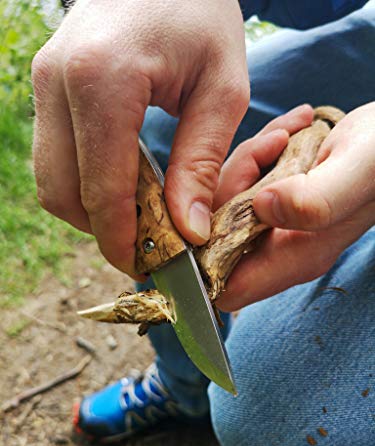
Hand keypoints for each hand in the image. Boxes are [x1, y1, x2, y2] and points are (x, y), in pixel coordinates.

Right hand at [32, 0, 248, 277]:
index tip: (145, 267)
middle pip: (63, 193)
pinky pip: (55, 155)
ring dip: (91, 209)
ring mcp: (44, 81)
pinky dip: (84, 182)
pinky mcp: (47, 84)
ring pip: (51, 179)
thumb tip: (188, 232)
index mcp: (104, 81)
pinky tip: (123, 184)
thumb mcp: (221, 89)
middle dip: (102, 230)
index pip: (102, 189)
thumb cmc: (202, 12)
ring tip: (138, 217)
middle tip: (146, 246)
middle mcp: (58, 81)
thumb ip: (200, 165)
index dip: (121, 239)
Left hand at [214, 102, 374, 311]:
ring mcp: (279, 227)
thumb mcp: (357, 171)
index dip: (204, 256)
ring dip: (245, 166)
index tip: (218, 201)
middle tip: (267, 149)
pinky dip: (255, 158)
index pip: (225, 287)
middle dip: (228, 191)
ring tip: (283, 137)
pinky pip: (244, 186)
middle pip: (217, 240)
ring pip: (227, 207)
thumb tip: (262, 208)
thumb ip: (314, 200)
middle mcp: (282, 249)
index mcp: (296, 256)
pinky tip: (284, 136)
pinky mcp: (277, 204)